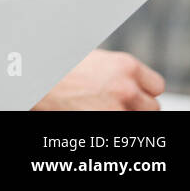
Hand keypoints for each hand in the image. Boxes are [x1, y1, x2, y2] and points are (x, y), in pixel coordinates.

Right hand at [34, 49, 164, 110]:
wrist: (33, 76)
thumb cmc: (58, 65)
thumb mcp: (93, 59)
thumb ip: (117, 70)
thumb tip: (132, 82)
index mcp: (125, 65)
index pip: (156, 86)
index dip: (143, 90)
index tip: (135, 92)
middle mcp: (126, 87)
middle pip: (152, 107)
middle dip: (136, 106)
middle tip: (115, 102)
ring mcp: (116, 109)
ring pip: (137, 119)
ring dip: (124, 114)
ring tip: (101, 106)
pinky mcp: (105, 122)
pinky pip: (123, 131)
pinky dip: (110, 121)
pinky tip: (92, 111)